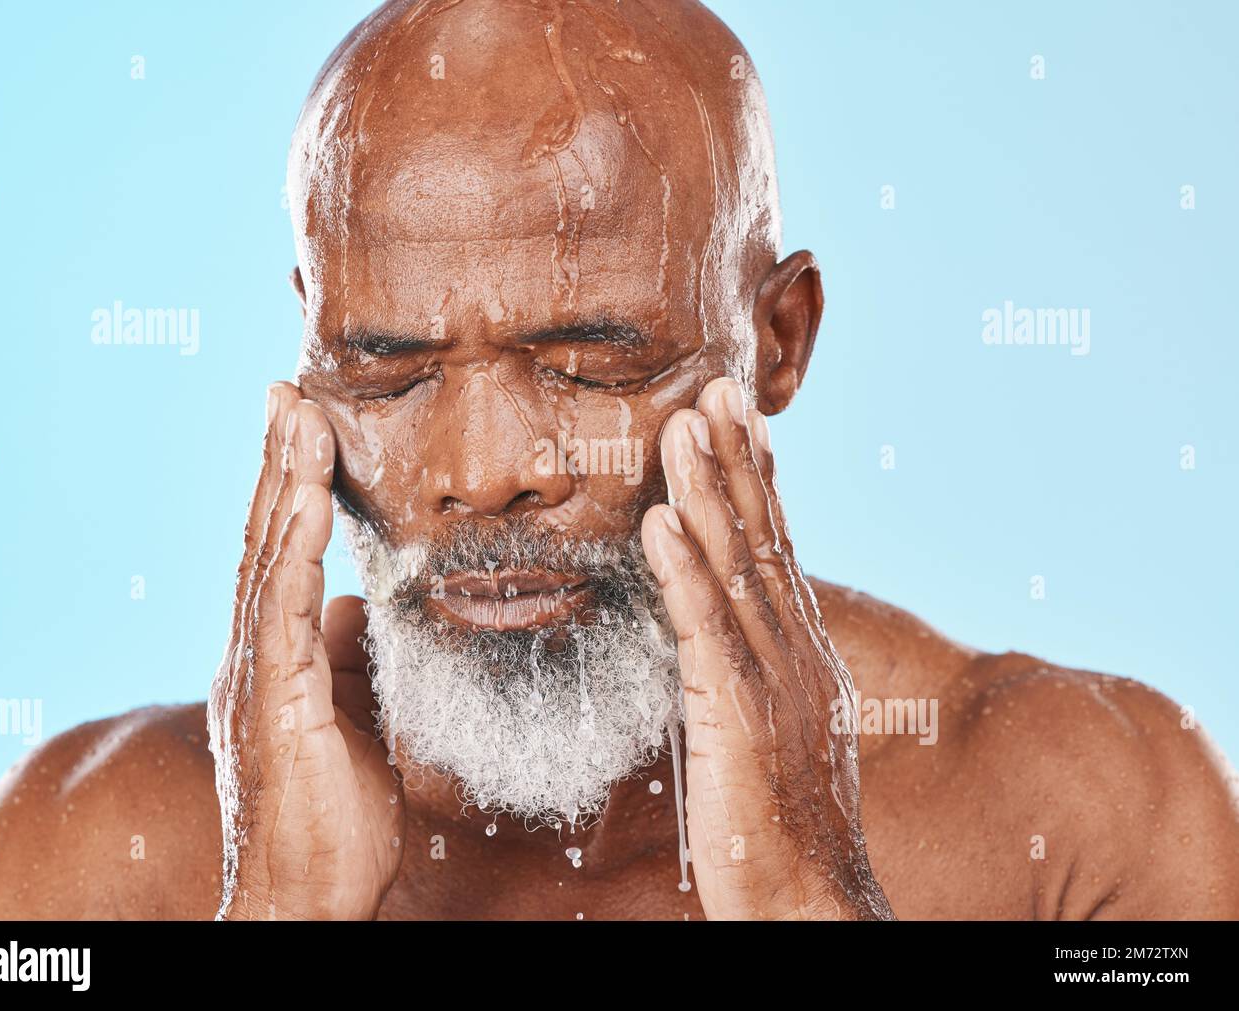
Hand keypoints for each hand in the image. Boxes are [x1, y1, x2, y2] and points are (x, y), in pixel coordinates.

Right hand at [208, 382, 403, 919]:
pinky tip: (307, 499)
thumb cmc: (331, 819)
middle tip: (287, 390)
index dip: (290, 488)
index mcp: (275, 659)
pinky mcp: (272, 703)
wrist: (305, 898)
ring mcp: (256, 677)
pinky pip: (281, 611)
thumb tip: (356, 606)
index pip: (280, 555)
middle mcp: (254, 657)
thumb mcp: (354, 719)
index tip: (302, 424)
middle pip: (264, 541)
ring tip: (296, 415)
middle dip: (277, 462)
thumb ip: (348, 660)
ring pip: (265, 561)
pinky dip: (292, 549)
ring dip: (283, 484)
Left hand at [641, 377, 892, 919]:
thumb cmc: (788, 828)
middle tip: (717, 389)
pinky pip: (707, 632)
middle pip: (763, 539)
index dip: (759, 482)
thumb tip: (725, 638)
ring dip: (709, 492)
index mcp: (804, 655)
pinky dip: (685, 572)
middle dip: (738, 461)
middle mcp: (798, 654)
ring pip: (737, 568)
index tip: (741, 422)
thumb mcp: (780, 732)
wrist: (814, 902)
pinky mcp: (742, 717)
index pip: (779, 550)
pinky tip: (663, 523)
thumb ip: (754, 673)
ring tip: (686, 424)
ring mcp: (774, 682)